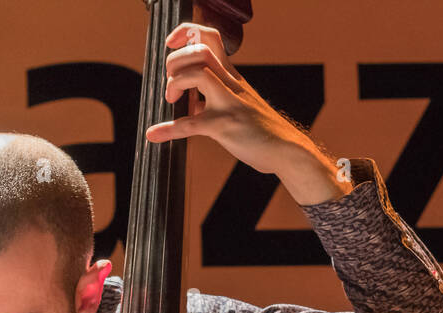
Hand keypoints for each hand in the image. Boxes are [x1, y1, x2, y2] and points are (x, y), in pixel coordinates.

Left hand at [144, 21, 350, 204]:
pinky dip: (168, 129)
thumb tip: (187, 105)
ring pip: (198, 73)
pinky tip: (155, 134)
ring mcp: (228, 103)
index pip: (211, 37)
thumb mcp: (238, 103)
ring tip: (172, 99)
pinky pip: (192, 124)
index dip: (187, 33)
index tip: (172, 43)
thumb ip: (212, 98)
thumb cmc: (261, 129)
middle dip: (176, 61)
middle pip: (200, 50)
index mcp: (231, 76)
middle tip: (171, 85)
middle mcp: (230, 83)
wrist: (287, 149)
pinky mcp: (225, 126)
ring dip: (176, 81)